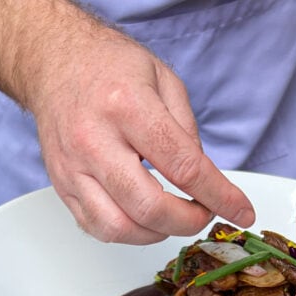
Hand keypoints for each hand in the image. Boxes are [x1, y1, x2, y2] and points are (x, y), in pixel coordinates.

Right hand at [28, 19, 254, 243]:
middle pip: (149, 207)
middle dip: (188, 221)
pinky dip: (128, 233)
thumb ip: (187, 132)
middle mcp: (94, 140)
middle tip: (202, 213)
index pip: (182, 166)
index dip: (219, 195)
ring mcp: (73, 168)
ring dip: (157, 233)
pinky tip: (142, 218)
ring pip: (119, 228)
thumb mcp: (163, 80)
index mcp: (125, 106)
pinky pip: (97, 228)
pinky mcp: (62, 186)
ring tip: (172, 217)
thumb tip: (203, 181)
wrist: (54, 62)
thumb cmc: (108, 68)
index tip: (241, 211)